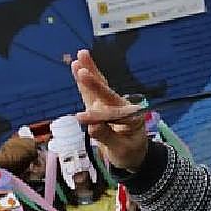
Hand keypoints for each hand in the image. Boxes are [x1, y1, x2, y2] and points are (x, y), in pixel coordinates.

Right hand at [71, 49, 149, 172]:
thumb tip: (91, 127)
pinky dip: (84, 82)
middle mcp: (121, 106)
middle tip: (81, 66)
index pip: (112, 111)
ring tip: (81, 55)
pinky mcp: (100, 106)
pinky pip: (91, 93)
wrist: (133, 156)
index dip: (96, 113)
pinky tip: (77, 66)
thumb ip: (107, 137)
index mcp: (131, 117)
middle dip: (93, 81)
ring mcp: (110, 105)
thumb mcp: (121, 150)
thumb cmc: (129, 154)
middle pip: (106, 91)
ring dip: (90, 71)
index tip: (80, 117)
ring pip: (99, 87)